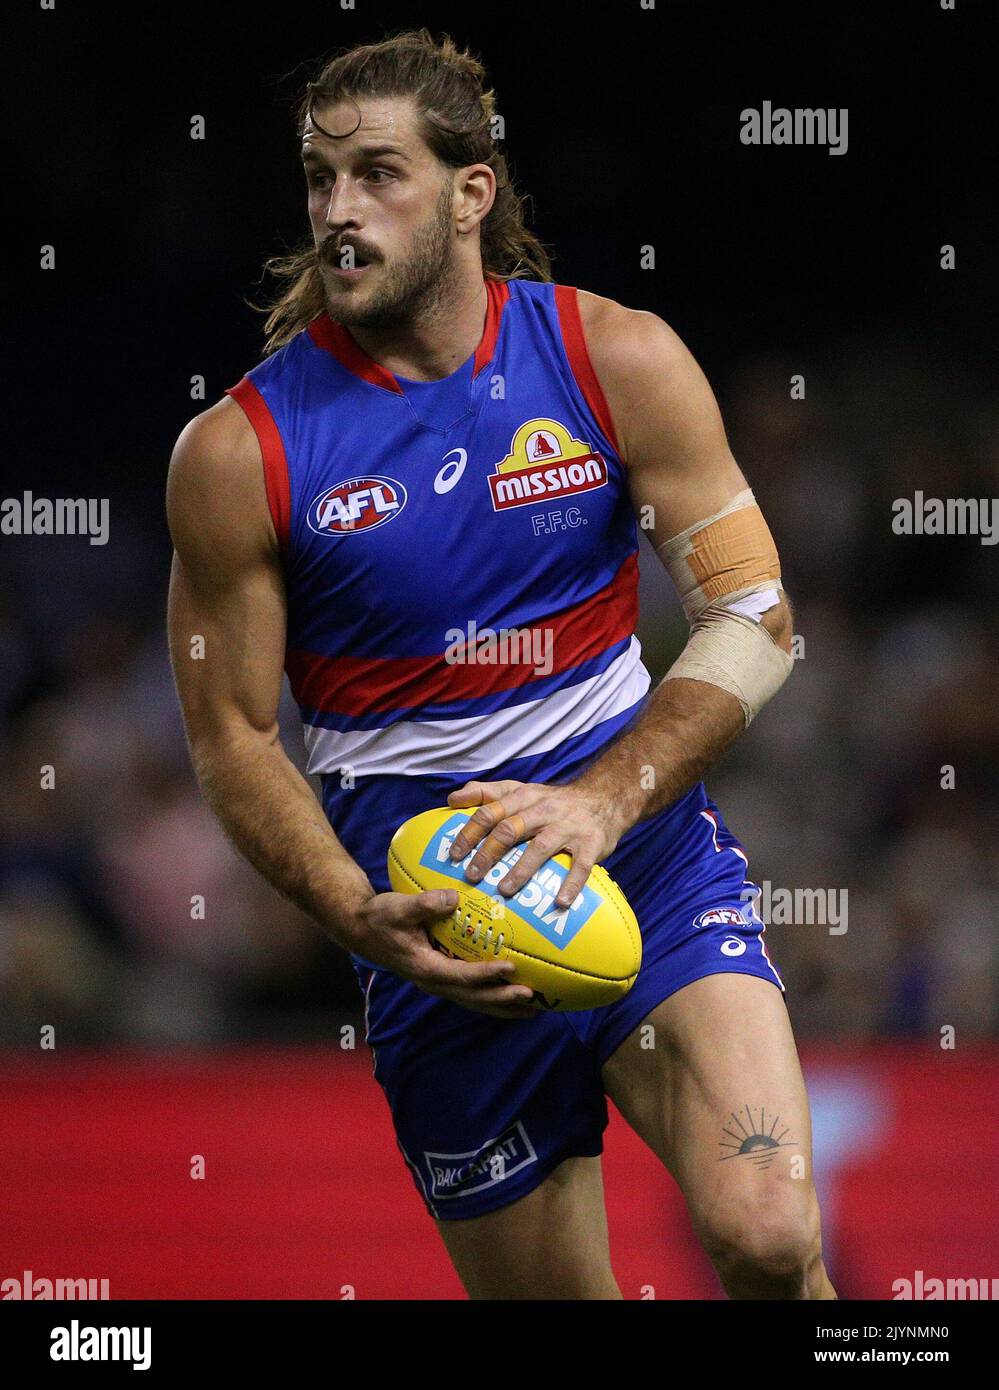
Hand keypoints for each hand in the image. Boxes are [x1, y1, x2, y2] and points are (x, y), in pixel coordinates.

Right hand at [343, 889, 540, 1019]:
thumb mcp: (398, 908)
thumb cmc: (381, 917)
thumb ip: (425, 904)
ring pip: (474, 1000)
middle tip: (532, 997)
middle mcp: (433, 981)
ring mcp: (438, 982)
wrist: (363, 929)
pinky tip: (512, 996)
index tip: (510, 967)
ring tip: (533, 1009)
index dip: (486, 974)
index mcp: (425, 967)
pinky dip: (492, 996)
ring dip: (502, 1006)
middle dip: (503, 1000)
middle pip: (473, 997)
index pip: (461, 976)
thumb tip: (454, 897)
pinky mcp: (442, 977)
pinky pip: (470, 991)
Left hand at [446, 779, 625, 908]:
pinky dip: (571, 884)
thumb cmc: (554, 800)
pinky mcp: (592, 843)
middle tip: (472, 875)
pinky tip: (560, 901)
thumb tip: (452, 799)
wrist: (605, 797)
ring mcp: (568, 827)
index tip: (454, 854)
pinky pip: (581, 865)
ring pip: (540, 847)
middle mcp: (544, 810)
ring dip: (521, 870)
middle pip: (510, 829)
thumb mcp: (522, 790)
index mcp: (524, 798)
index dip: (470, 832)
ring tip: (504, 890)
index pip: (491, 811)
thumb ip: (487, 793)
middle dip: (488, 853)